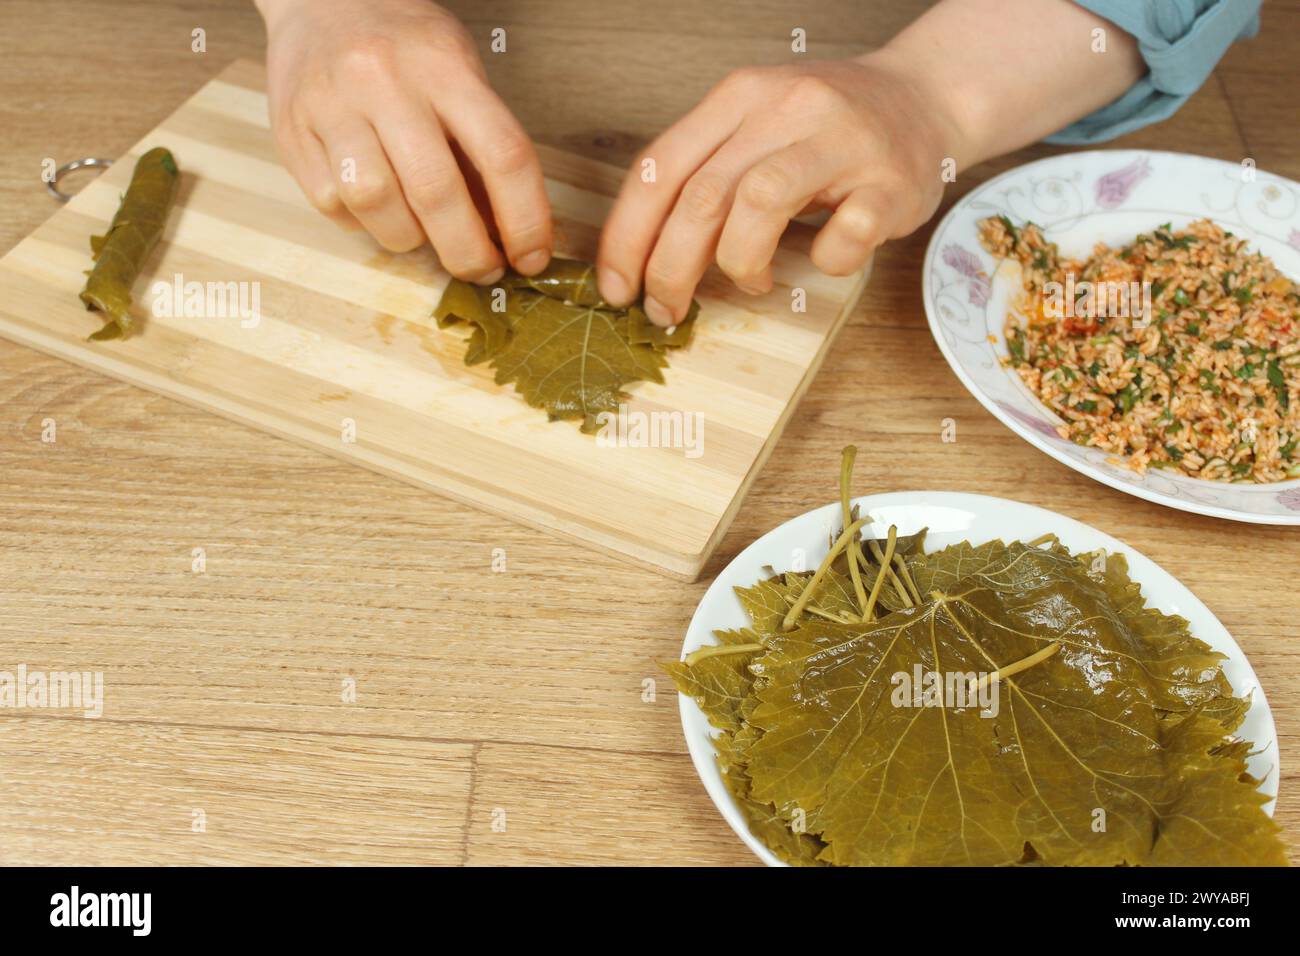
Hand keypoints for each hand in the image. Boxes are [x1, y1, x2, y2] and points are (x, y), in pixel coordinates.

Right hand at [258, 0, 551, 280]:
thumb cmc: (403, 43)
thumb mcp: (457, 69)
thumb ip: (480, 142)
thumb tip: (506, 230)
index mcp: (442, 65)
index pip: (503, 154)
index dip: (525, 219)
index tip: (531, 257)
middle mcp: (384, 81)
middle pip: (436, 192)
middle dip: (467, 251)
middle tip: (480, 269)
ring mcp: (332, 105)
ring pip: (377, 205)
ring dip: (409, 239)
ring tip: (421, 232)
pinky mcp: (291, 131)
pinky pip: (332, 203)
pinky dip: (361, 222)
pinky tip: (375, 206)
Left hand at [596, 54, 964, 323]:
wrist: (927, 98)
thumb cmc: (828, 129)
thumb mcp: (757, 127)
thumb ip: (705, 173)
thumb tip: (642, 254)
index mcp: (740, 97)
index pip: (660, 168)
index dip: (627, 236)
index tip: (616, 287)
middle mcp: (787, 108)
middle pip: (702, 195)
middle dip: (670, 268)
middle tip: (665, 309)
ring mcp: (843, 141)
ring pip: (761, 204)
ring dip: (740, 262)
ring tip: (750, 281)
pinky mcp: (890, 182)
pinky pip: (843, 236)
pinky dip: (825, 262)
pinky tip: (825, 259)